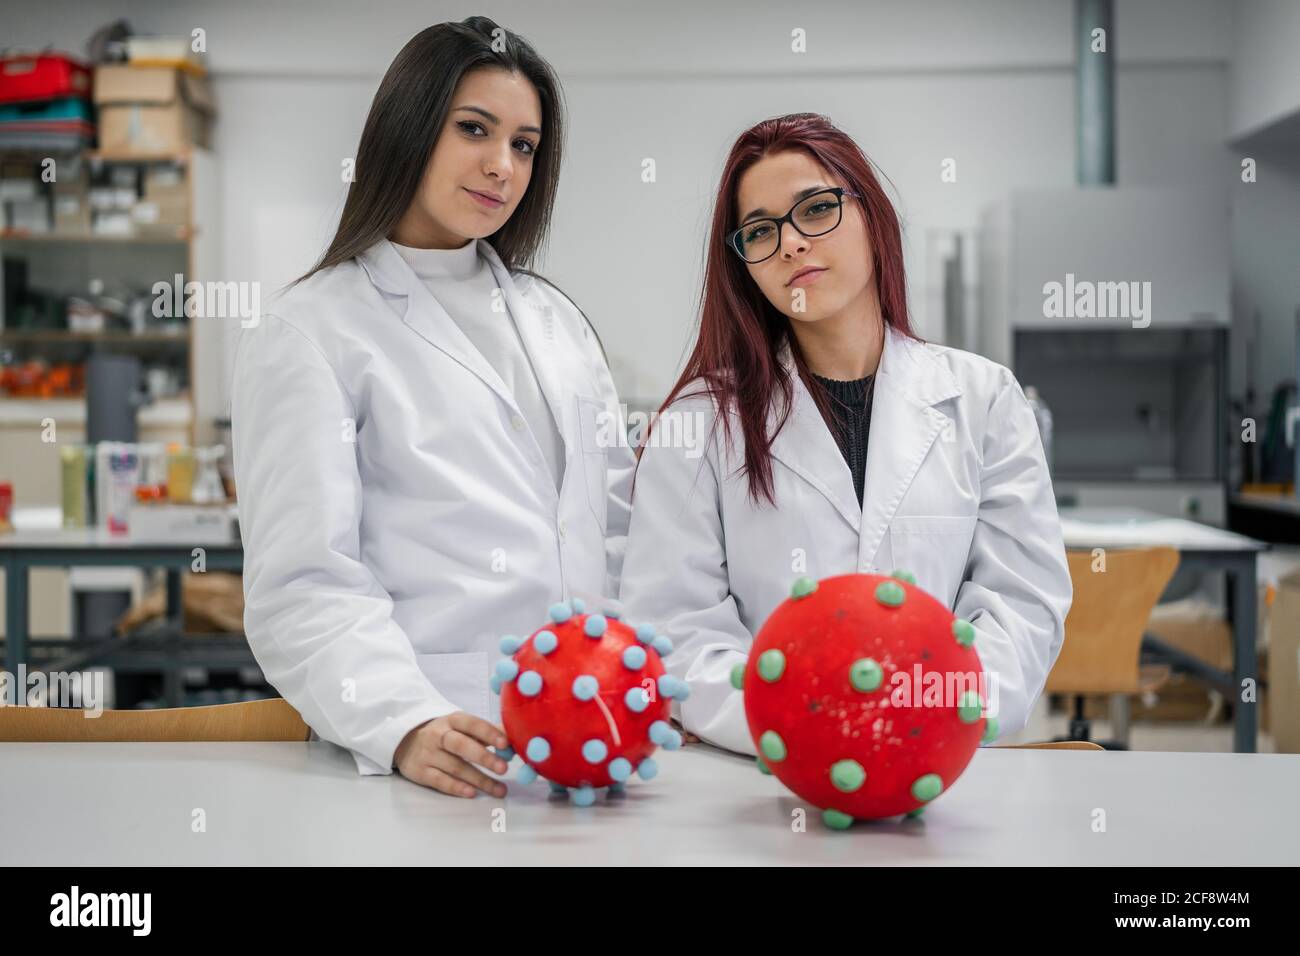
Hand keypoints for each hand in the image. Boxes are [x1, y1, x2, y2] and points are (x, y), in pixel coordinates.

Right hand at [394, 712, 509, 797]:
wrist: (406, 741)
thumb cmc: (444, 734)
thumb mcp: (461, 727)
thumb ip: (486, 732)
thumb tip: (514, 738)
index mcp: (452, 720)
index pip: (472, 724)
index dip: (489, 733)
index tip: (506, 744)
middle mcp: (438, 735)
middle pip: (461, 745)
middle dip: (484, 757)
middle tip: (504, 768)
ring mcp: (427, 754)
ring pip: (454, 767)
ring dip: (479, 779)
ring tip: (499, 789)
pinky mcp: (420, 772)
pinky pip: (439, 781)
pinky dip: (456, 787)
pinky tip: (472, 793)